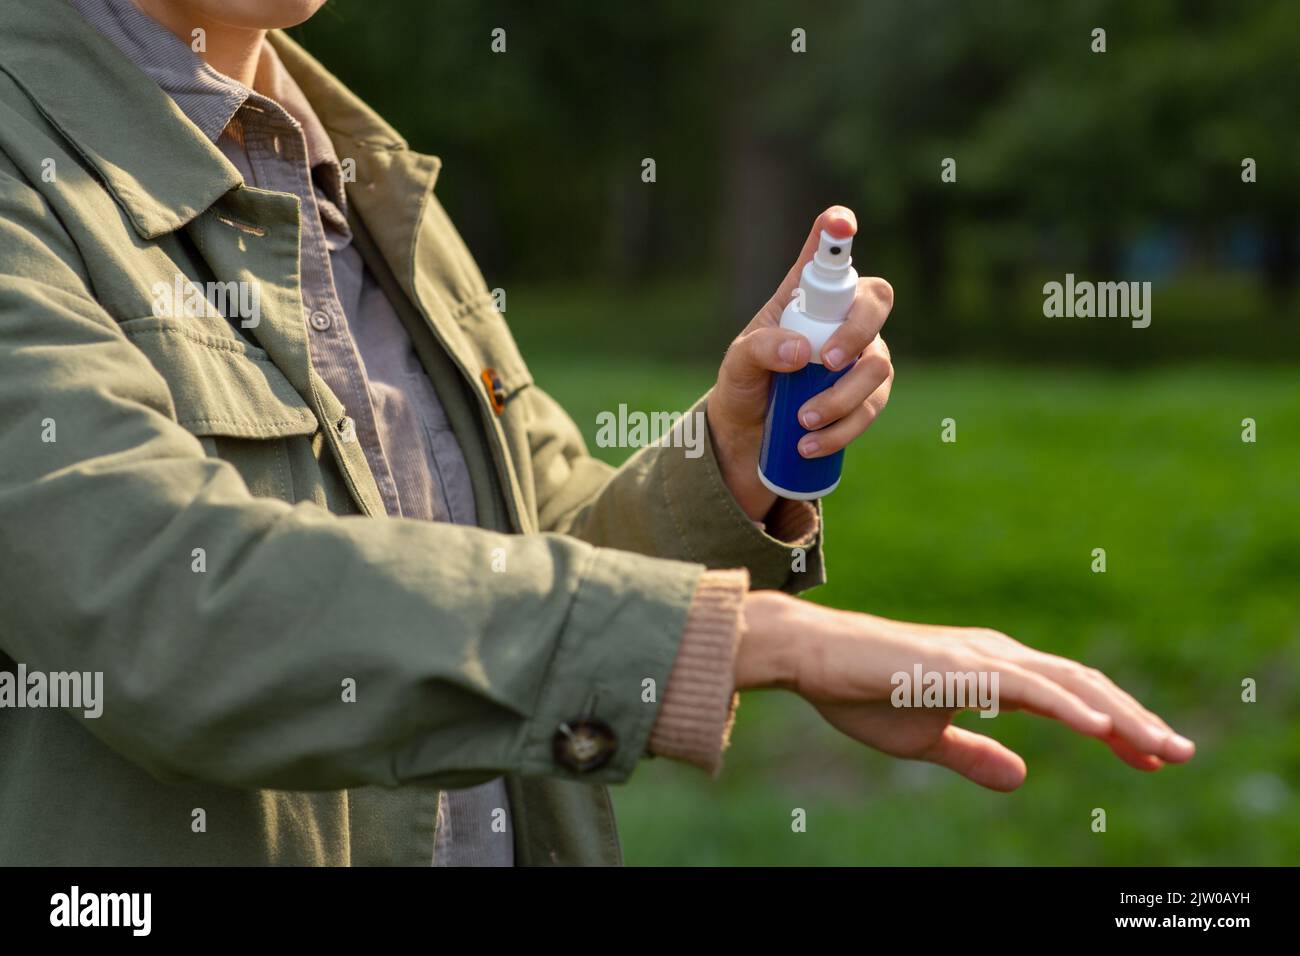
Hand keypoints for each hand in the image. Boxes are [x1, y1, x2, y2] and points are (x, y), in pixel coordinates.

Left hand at [707, 206, 895, 521]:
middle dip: (857, 331)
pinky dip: (844, 428)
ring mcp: (860, 357)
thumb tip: (802, 352)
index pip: (825, 258)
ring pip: (879, 363)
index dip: (836, 234)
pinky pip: (873, 406)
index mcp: (802, 300)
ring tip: (802, 421)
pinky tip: (811, 443)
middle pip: (876, 301)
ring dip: (842, 396)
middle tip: (826, 362)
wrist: (746, 443)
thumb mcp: (737, 366)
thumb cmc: (742, 389)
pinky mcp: (866, 397)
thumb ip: (761, 350)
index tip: (839, 221)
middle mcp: (839, 321)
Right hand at [735, 591, 1195, 790]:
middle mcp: (997, 655)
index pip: (1068, 696)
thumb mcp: (926, 739)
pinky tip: (1100, 726)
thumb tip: (1022, 776)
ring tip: (1161, 745)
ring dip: (1119, 714)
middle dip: (1135, 720)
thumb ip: (974, 754)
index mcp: (991, 670)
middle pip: (1083, 685)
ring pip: (1068, 682)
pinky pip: (1028, 686)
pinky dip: (1070, 705)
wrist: (813, 657)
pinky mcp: (961, 664)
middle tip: (1181, 753)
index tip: (1151, 757)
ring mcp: (981, 656)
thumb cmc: (860, 692)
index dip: (1114, 726)